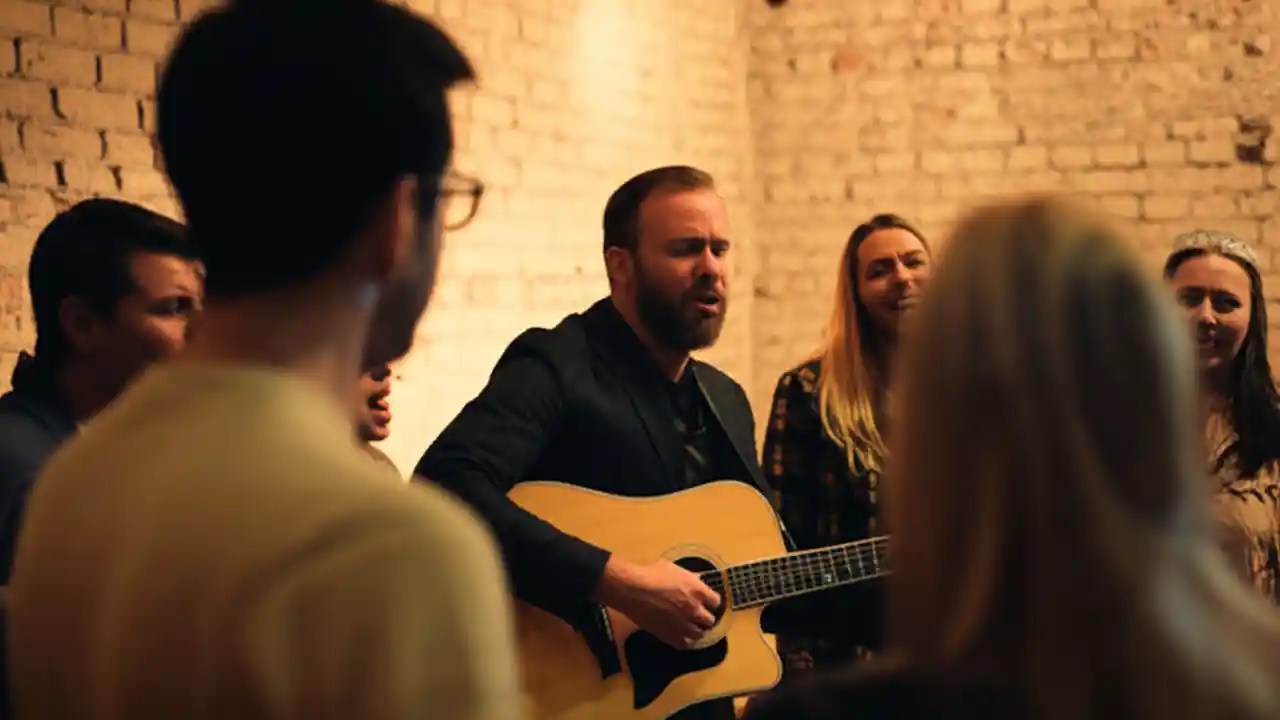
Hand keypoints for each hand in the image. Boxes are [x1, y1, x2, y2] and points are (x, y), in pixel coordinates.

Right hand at [592, 556, 720, 648]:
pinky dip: (685, 641)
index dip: (711, 602)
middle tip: (698, 615)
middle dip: (705, 617)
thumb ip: (689, 578)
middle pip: (710, 620)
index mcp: (698, 591)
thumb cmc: (651, 575)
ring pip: (700, 634)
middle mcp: (694, 610)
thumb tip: (697, 580)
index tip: (706, 602)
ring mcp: (683, 625)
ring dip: (696, 630)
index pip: (716, 601)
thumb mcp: (674, 569)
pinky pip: (685, 644)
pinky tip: (681, 635)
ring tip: (690, 627)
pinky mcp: (671, 636)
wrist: (632, 590)